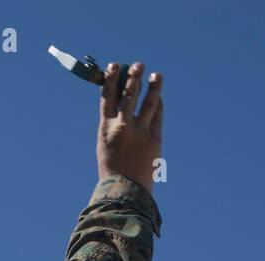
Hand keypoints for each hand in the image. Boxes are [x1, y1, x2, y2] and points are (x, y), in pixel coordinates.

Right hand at [97, 62, 162, 191]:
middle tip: (138, 65)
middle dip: (134, 77)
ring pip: (148, 102)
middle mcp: (122, 126)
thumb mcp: (105, 145)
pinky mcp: (154, 139)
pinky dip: (158, 104)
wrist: (125, 191)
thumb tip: (122, 104)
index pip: (107, 95)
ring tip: (156, 74)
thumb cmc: (113, 170)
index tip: (115, 66)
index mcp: (105, 127)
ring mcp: (139, 132)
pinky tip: (159, 96)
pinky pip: (157, 116)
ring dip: (152, 86)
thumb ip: (112, 125)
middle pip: (129, 94)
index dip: (111, 78)